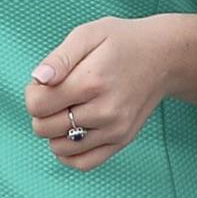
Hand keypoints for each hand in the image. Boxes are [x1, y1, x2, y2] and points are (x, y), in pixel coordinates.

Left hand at [26, 16, 171, 169]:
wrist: (164, 58)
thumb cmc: (121, 42)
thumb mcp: (88, 34)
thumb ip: (59, 58)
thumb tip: (39, 79)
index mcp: (91, 82)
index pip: (37, 105)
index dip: (32, 93)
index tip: (46, 82)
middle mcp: (105, 111)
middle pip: (44, 128)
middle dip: (41, 112)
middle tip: (57, 95)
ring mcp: (115, 130)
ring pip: (60, 148)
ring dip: (54, 132)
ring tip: (68, 110)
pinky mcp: (122, 141)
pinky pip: (83, 163)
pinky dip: (69, 153)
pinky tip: (71, 132)